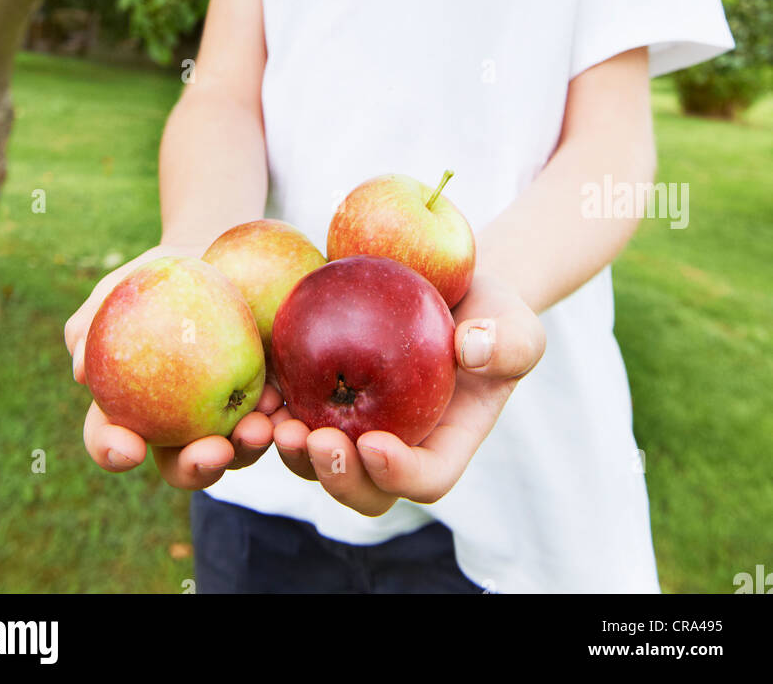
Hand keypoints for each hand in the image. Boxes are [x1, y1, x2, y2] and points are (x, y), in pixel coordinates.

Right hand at [65, 243, 281, 488]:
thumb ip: (92, 320)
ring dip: (247, 449)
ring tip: (260, 426)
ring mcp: (225, 418)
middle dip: (196, 468)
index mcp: (131, 408)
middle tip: (213, 451)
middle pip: (181, 466)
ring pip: (235, 453)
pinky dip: (281, 422)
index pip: (113, 439)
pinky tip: (283, 408)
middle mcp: (178, 426)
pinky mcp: (266, 400)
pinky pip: (276, 422)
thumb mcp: (121, 286)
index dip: (114, 451)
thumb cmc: (157, 274)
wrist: (216, 249)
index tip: (130, 448)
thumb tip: (79, 370)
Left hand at [270, 273, 545, 516]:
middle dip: (335, 476)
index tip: (376, 445)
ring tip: (272, 425)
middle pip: (362, 486)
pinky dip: (271, 412)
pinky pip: (291, 414)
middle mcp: (395, 447)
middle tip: (316, 441)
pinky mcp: (320, 393)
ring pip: (317, 460)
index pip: (425, 478)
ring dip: (292, 452)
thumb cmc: (491, 314)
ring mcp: (355, 425)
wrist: (451, 290)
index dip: (399, 474)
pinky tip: (259, 392)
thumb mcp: (515, 325)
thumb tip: (472, 348)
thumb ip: (506, 342)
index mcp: (444, 445)